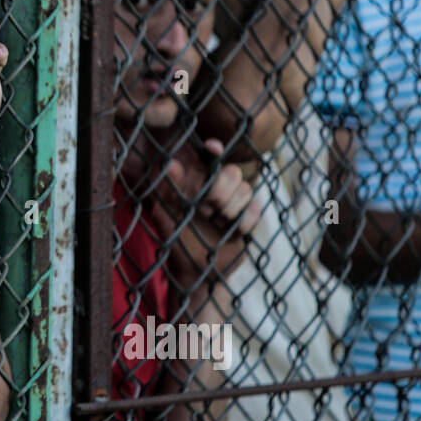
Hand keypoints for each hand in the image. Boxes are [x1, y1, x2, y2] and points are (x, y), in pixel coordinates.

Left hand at [142, 139, 260, 292]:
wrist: (195, 273)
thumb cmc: (175, 242)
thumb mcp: (165, 216)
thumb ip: (167, 190)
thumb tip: (170, 164)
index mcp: (197, 184)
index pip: (210, 159)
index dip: (214, 150)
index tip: (212, 147)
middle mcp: (217, 190)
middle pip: (233, 171)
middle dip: (220, 189)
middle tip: (207, 208)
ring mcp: (234, 204)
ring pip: (246, 189)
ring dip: (230, 208)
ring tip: (216, 223)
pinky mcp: (247, 220)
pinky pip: (255, 209)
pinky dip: (244, 221)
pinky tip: (231, 231)